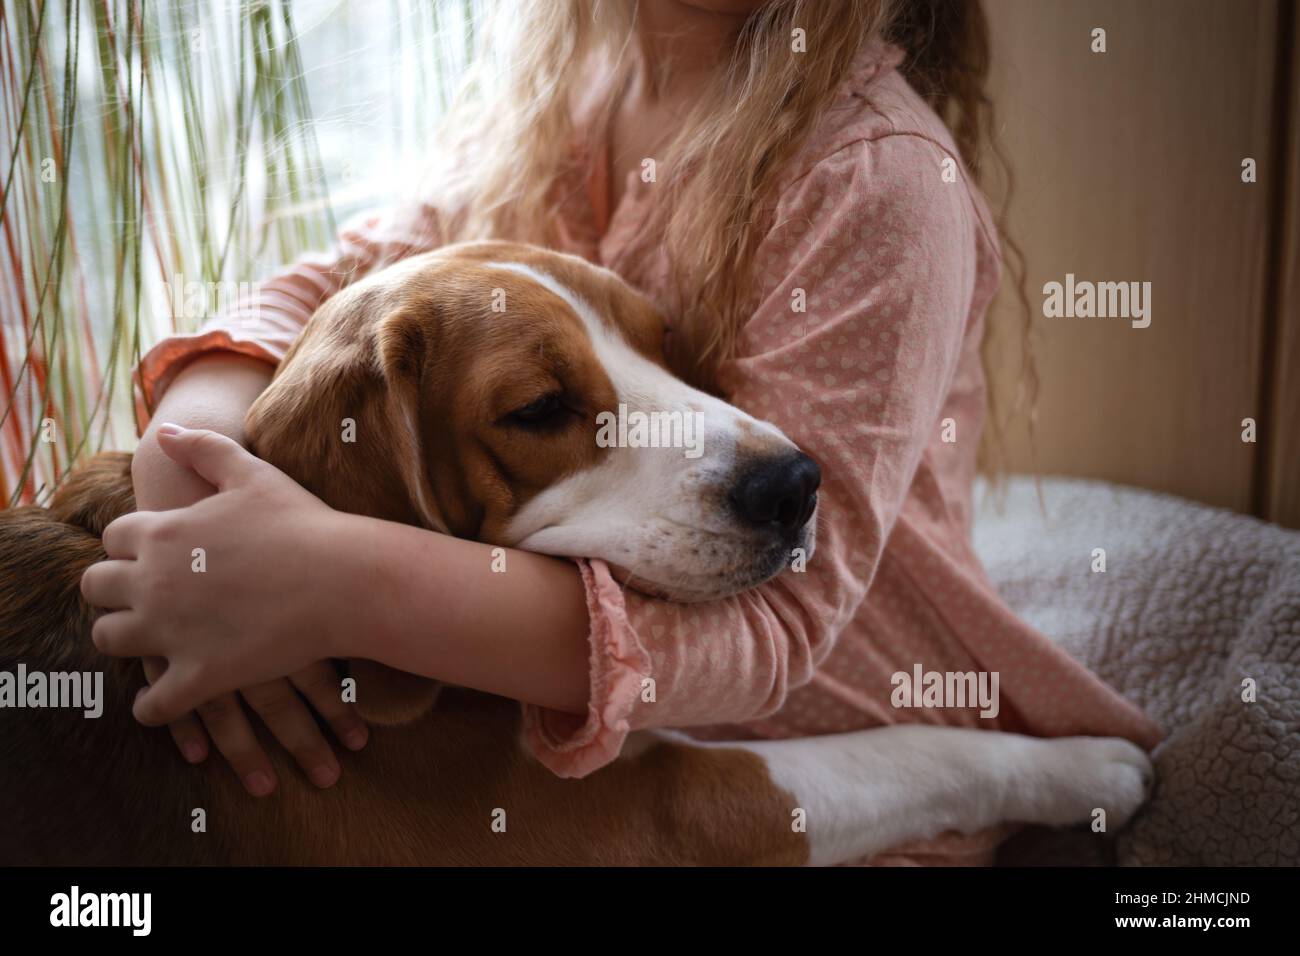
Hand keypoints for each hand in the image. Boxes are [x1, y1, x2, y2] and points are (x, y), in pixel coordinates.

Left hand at [86, 424, 366, 791]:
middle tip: (136, 597)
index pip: (113, 538)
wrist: (344, 579)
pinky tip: (162, 701)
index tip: (148, 553)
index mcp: (161, 532)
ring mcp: (171, 632)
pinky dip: (151, 706)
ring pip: (110, 641)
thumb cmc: (303, 523)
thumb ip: (203, 447)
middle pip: (96, 587)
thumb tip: (162, 431)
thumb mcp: (252, 473)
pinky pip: (152, 704)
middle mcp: (153, 583)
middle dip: (112, 591)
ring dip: (122, 640)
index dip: (130, 545)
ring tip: (144, 642)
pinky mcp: (198, 675)